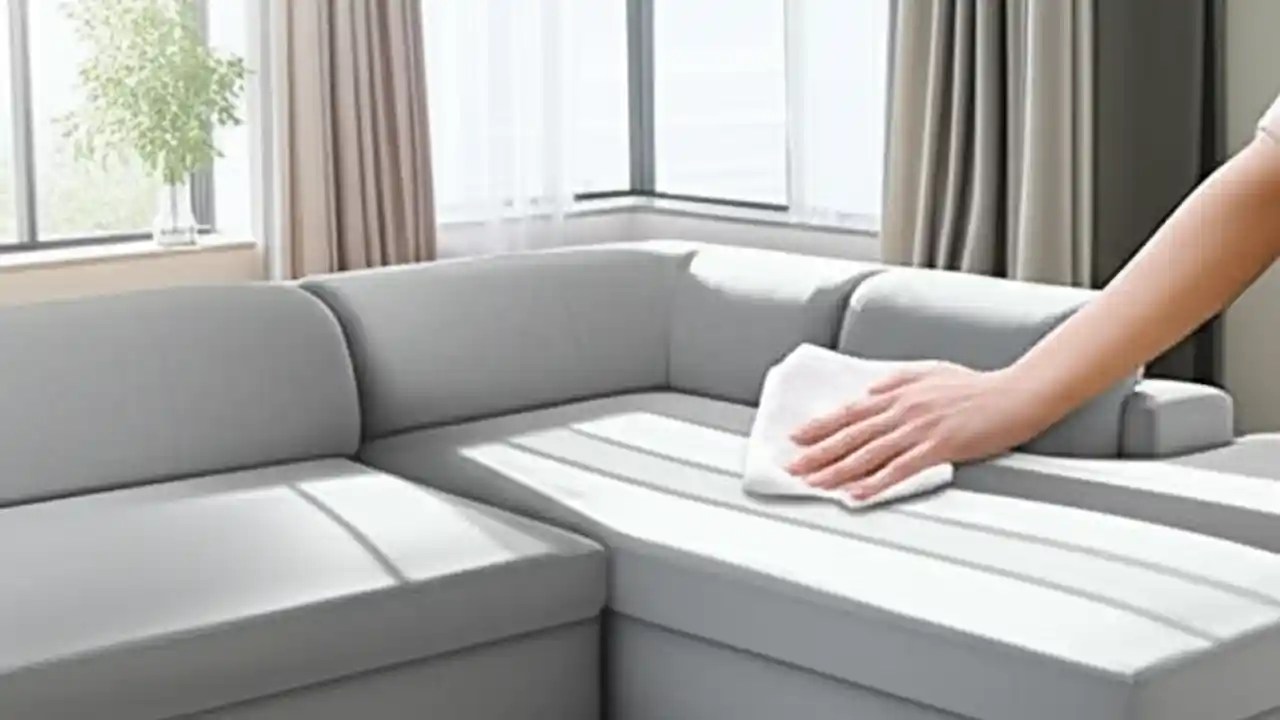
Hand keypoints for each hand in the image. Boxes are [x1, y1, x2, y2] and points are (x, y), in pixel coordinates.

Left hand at [786, 362, 1050, 499]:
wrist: (1016, 393)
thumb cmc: (978, 385)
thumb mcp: (931, 371)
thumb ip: (898, 380)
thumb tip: (871, 388)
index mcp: (898, 393)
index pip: (850, 412)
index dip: (821, 426)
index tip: (796, 438)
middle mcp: (902, 410)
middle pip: (851, 435)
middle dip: (817, 453)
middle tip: (791, 467)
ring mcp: (919, 429)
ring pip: (868, 453)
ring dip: (837, 470)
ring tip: (813, 484)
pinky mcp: (939, 447)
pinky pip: (900, 469)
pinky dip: (875, 482)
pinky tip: (856, 494)